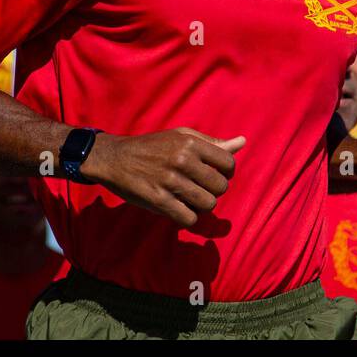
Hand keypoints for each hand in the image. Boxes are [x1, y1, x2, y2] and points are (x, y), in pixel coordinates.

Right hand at [83, 129, 243, 227]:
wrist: (114, 158)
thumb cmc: (152, 147)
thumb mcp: (181, 137)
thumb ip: (212, 143)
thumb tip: (242, 142)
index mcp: (190, 142)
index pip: (228, 164)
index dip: (225, 173)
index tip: (213, 175)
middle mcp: (183, 160)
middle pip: (220, 187)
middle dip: (213, 191)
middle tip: (199, 188)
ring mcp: (170, 181)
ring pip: (208, 204)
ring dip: (202, 206)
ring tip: (190, 200)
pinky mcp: (158, 200)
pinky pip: (189, 219)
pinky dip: (188, 218)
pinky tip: (179, 209)